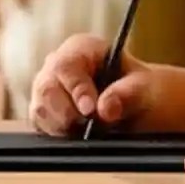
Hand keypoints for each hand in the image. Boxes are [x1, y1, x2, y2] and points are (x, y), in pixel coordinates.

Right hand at [28, 34, 158, 135]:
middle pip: (46, 89)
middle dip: (66, 113)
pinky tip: (77, 135)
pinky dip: (58, 134)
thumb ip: (126, 95)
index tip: (90, 110)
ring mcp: (47, 88)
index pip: (66, 66)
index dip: (76, 90)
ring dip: (62, 126)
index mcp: (81, 48)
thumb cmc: (140, 90)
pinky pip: (41, 125)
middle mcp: (58, 65)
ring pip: (40, 109)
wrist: (139, 107)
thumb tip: (105, 108)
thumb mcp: (144, 88)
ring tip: (87, 131)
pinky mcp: (45, 111)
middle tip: (88, 128)